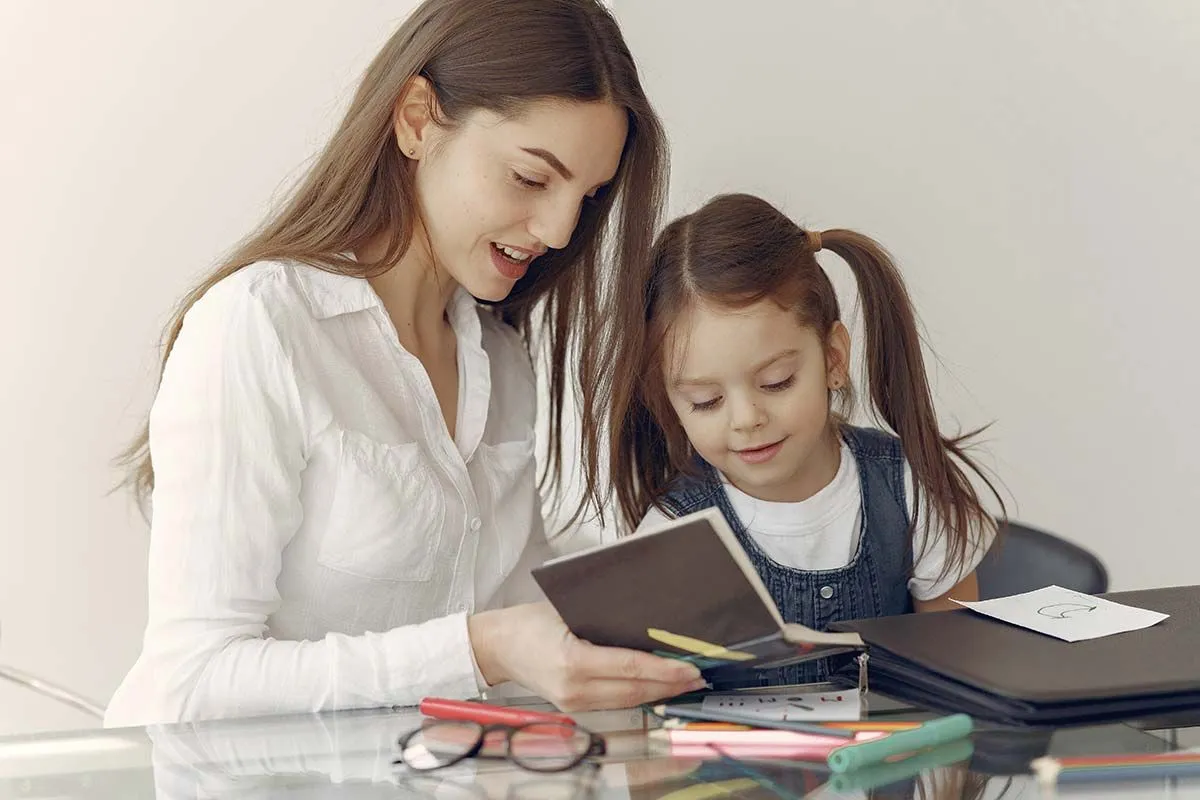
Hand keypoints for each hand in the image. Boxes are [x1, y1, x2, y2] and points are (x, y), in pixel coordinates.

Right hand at [468, 602, 705, 711]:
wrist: (497, 648)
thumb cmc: (529, 623)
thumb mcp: (565, 610)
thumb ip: (603, 616)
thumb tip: (647, 617)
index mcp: (572, 661)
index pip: (630, 667)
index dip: (665, 669)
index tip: (690, 666)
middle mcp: (575, 688)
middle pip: (635, 690)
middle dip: (671, 683)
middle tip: (700, 674)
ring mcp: (574, 703)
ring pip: (629, 701)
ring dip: (660, 692)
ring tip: (687, 682)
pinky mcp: (574, 708)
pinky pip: (616, 703)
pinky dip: (640, 695)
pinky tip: (658, 687)